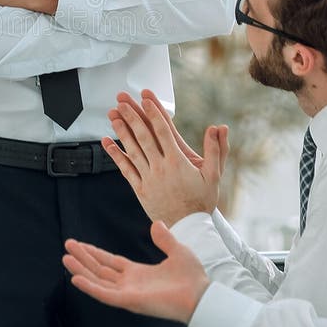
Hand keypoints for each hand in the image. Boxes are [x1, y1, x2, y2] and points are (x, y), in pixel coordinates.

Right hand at [63, 220, 209, 323]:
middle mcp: (130, 284)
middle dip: (83, 258)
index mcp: (139, 274)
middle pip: (100, 270)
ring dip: (81, 269)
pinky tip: (76, 278)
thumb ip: (164, 239)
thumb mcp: (177, 250)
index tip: (80, 245)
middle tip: (67, 247)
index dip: (95, 254)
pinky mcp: (130, 301)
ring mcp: (128, 293)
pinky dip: (90, 287)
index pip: (110, 262)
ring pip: (98, 280)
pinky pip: (105, 294)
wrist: (202, 296)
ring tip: (65, 258)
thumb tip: (155, 224)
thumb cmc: (193, 278)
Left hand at [102, 92, 228, 224]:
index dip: (153, 112)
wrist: (189, 228)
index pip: (163, 131)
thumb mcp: (214, 175)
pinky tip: (106, 142)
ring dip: (121, 131)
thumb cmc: (202, 201)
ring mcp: (149, 178)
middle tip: (122, 100)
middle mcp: (161, 167)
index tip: (145, 98)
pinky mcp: (140, 189)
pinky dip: (115, 155)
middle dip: (132, 116)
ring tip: (113, 115)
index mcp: (178, 161)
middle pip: (144, 136)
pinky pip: (125, 169)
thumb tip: (219, 127)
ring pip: (132, 150)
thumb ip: (216, 149)